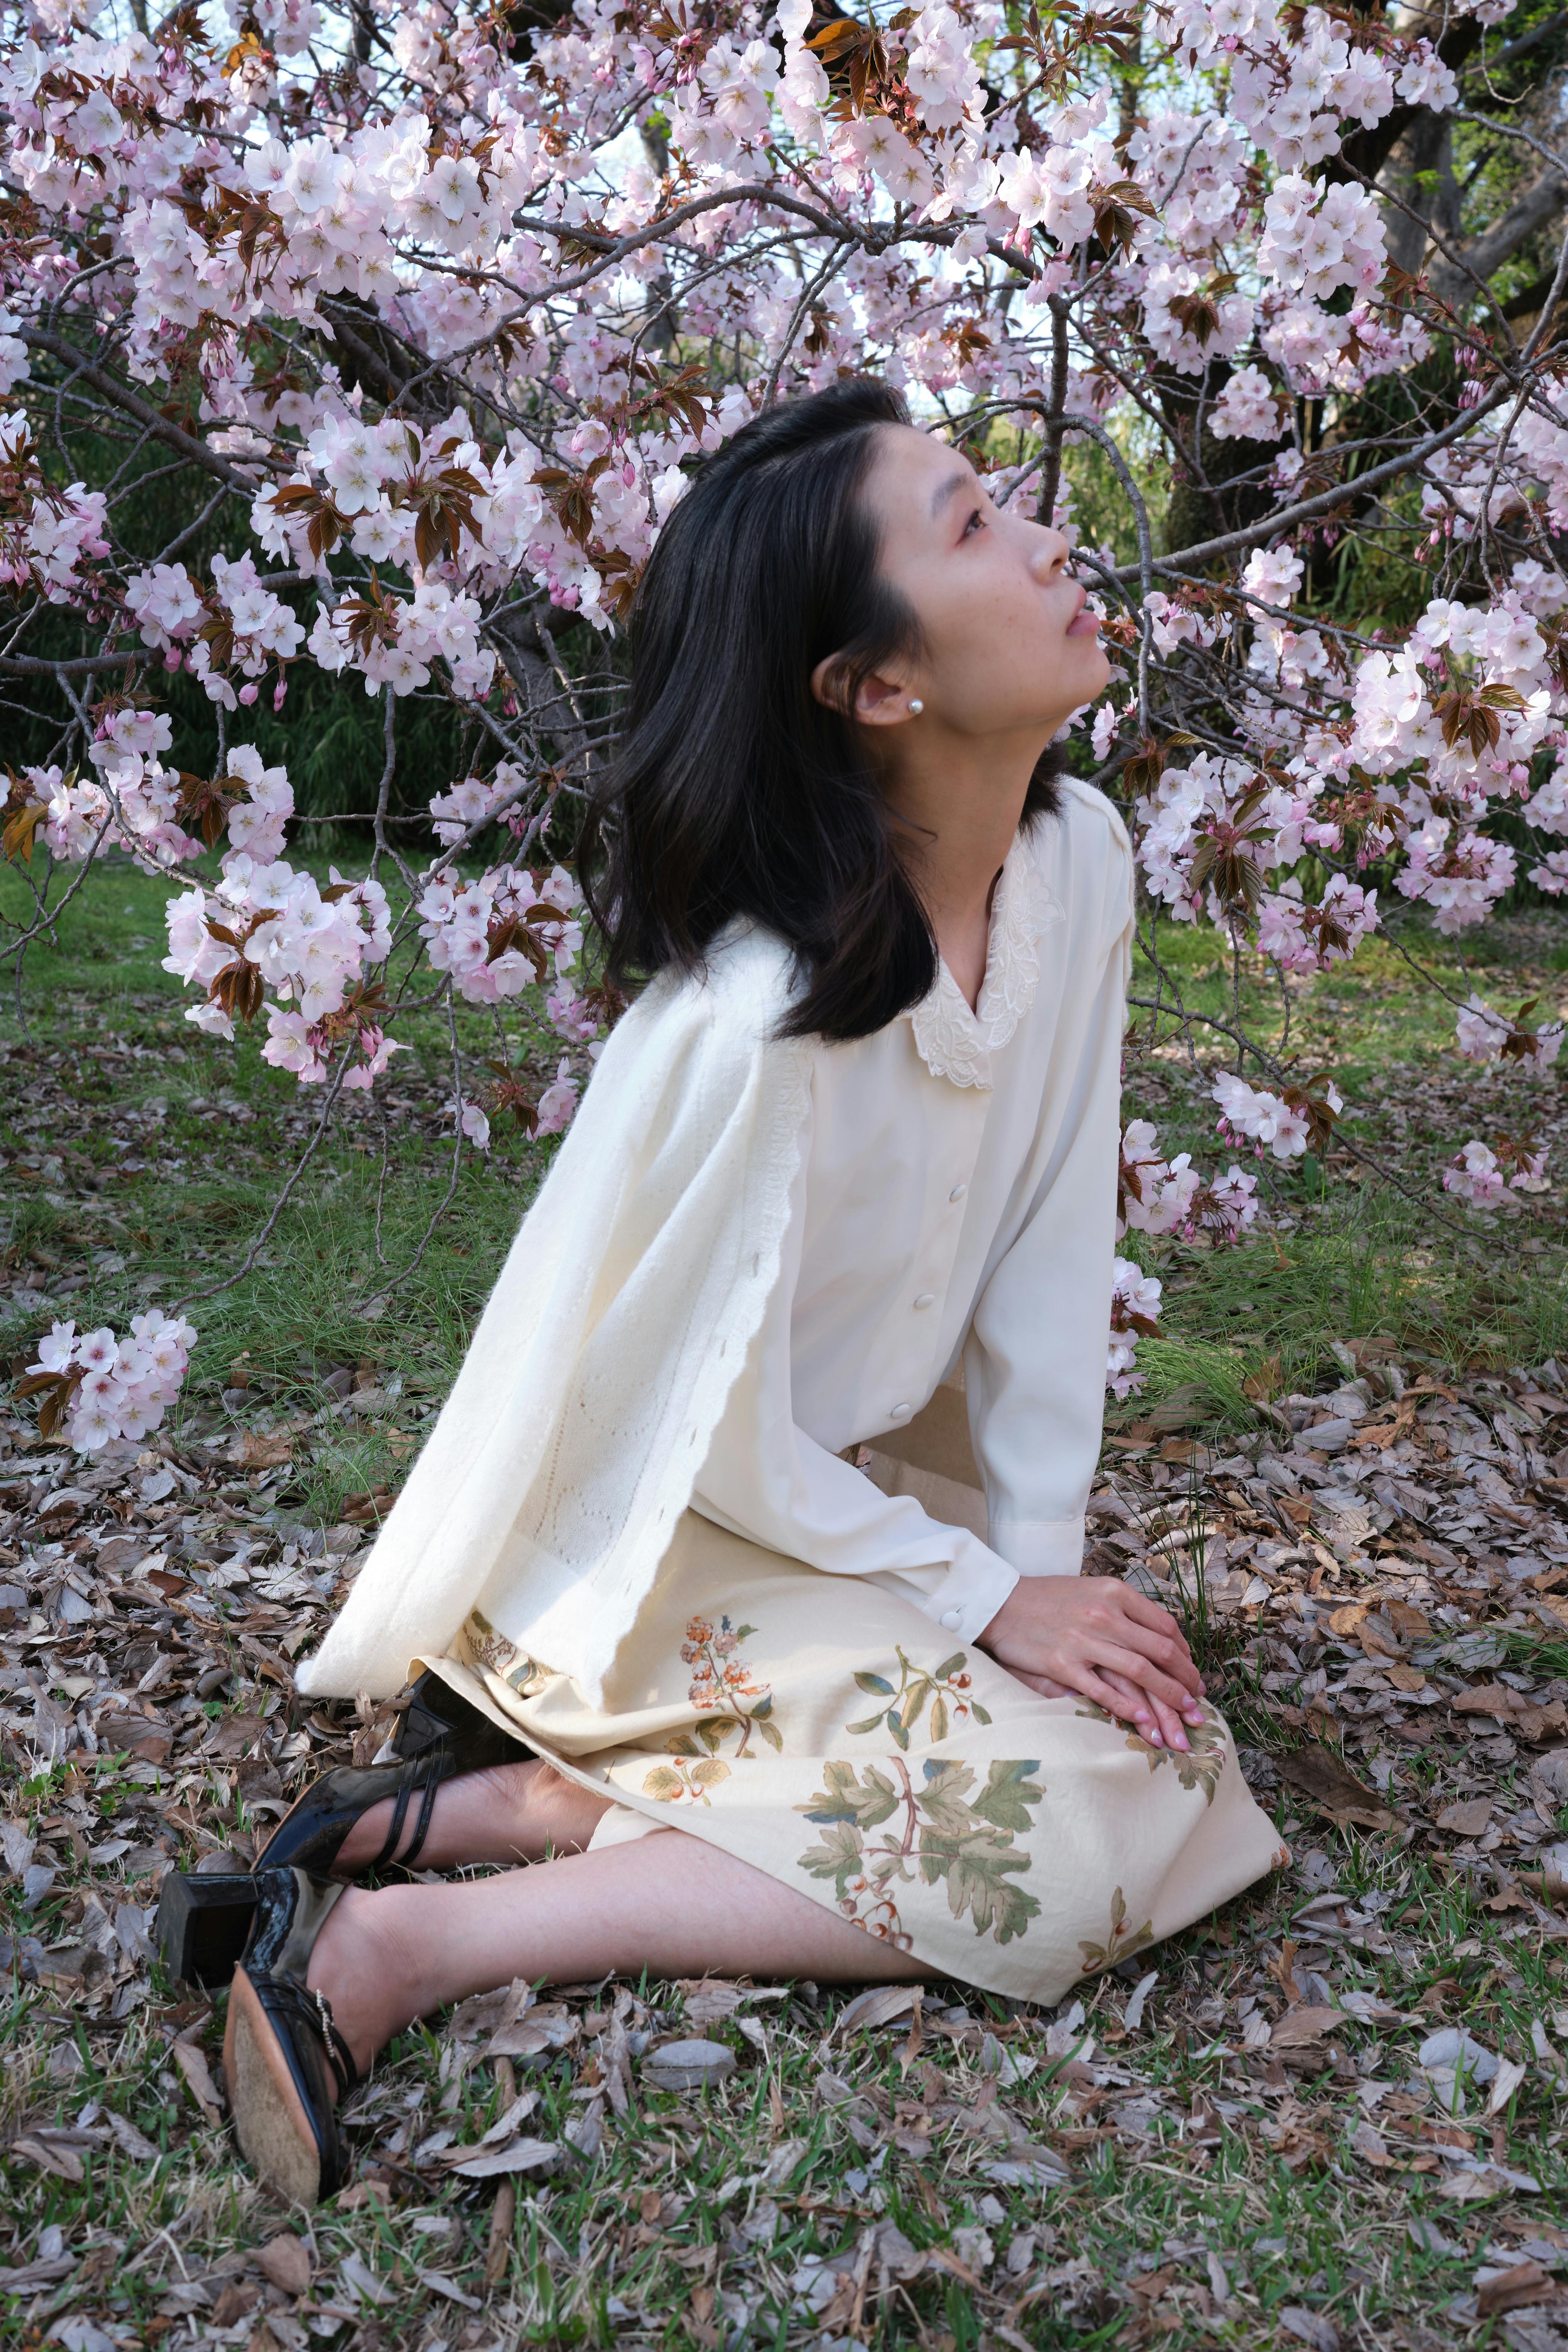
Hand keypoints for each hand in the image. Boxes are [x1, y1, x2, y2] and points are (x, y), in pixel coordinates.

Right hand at [977, 1576, 1206, 1751]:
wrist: (1001, 1603)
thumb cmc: (1049, 1599)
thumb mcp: (1092, 1591)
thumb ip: (1125, 1612)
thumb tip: (1160, 1639)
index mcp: (1114, 1593)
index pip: (1165, 1627)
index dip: (1185, 1655)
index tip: (1192, 1674)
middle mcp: (1104, 1615)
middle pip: (1160, 1652)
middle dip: (1185, 1681)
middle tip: (1198, 1702)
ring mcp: (1083, 1640)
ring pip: (1140, 1673)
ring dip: (1167, 1699)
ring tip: (1183, 1718)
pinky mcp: (1062, 1664)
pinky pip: (1103, 1691)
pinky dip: (1128, 1708)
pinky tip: (1143, 1722)